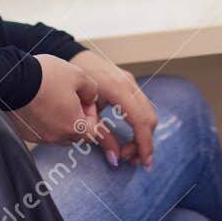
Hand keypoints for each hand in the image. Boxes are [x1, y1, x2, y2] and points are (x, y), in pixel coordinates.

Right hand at [8, 55, 103, 145]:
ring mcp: (39, 137)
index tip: (84, 99)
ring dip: (60, 120)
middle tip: (70, 98)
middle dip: (76, 117)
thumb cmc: (46, 77)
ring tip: (53, 99)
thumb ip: (91, 89)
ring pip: (57, 133)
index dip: (92, 114)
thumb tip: (91, 98)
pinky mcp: (25, 133)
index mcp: (74, 126)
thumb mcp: (78, 75)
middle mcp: (57, 136)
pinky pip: (40, 130)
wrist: (11, 80)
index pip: (93, 131)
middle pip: (75, 134)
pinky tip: (38, 103)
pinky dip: (43, 121)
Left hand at [70, 49, 157, 167]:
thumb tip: (115, 158)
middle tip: (131, 160)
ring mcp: (132, 82)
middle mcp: (129, 84)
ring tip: (129, 152)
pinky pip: (143, 107)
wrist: (72, 56)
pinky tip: (132, 137)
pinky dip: (140, 125)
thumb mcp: (85, 111)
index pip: (141, 121)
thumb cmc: (75, 83)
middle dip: (144, 143)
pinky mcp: (130, 84)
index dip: (144, 144)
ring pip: (148, 113)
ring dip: (143, 135)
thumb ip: (100, 134)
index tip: (144, 163)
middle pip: (149, 118)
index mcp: (118, 89)